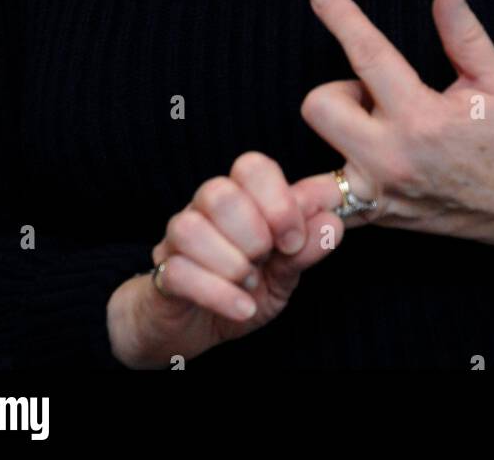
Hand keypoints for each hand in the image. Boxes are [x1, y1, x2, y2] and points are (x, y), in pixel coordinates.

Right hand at [107, 152, 346, 368]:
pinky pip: (179, 271)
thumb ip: (305, 249)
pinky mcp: (162, 274)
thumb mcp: (284, 273)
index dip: (277, 200)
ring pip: (191, 228)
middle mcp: (205, 209)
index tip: (293, 238)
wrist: (197, 326)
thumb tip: (332, 223)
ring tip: (250, 283)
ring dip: (230, 262)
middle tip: (267, 259)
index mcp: (240, 198)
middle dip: (252, 231)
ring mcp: (178, 240)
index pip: (252, 167)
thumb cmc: (244, 290)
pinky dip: (218, 293)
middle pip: (218, 192)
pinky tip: (242, 308)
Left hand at [296, 0, 493, 253]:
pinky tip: (363, 165)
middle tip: (377, 92)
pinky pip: (328, 203)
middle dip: (341, 89)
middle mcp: (391, 159)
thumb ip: (463, 31)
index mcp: (422, 119)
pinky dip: (329, 190)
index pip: (367, 55)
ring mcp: (380, 193)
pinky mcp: (377, 219)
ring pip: (317, 150)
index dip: (341, 17)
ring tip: (376, 130)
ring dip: (339, 133)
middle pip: (319, 106)